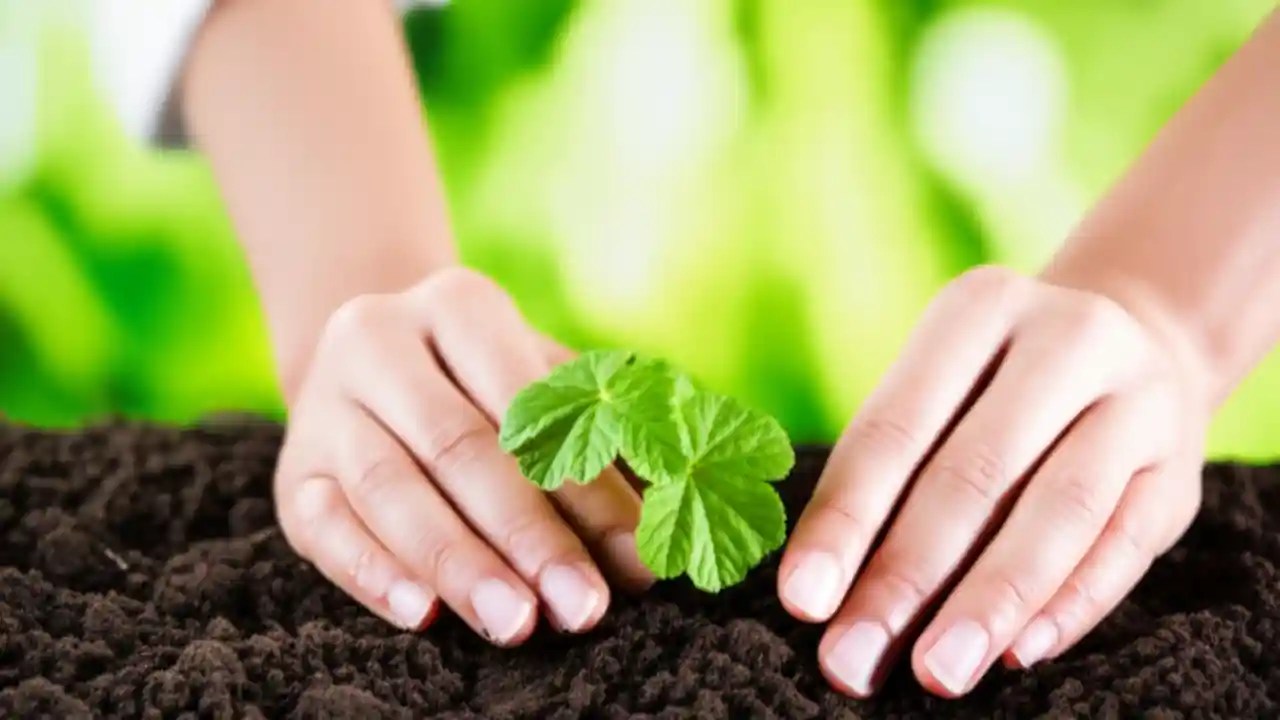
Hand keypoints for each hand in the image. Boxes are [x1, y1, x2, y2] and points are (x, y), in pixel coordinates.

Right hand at [273, 268, 652, 643]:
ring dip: (457, 565)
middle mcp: (377, 339)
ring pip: (388, 490)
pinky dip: (369, 572)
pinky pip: (323, 527)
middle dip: (528, 536)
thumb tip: (661, 527)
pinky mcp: (292, 472)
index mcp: (457, 304)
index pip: (526, 402)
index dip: (583, 486)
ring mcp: (325, 406)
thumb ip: (600, 442)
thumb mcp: (542, 383)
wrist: (374, 362)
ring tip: (516, 623)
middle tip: (582, 607)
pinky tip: (421, 613)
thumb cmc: (488, 382)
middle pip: (457, 448)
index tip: (636, 558)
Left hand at [778, 266, 1212, 696]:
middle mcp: (1066, 339)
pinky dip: (1070, 602)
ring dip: (990, 600)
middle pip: (973, 473)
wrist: (1137, 344)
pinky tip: (1018, 651)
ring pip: (1060, 509)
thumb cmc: (992, 390)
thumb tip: (826, 592)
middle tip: (854, 660)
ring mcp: (1137, 399)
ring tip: (937, 671)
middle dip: (905, 577)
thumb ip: (888, 474)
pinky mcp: (1180, 468)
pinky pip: (1124, 544)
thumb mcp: (940, 393)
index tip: (803, 601)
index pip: (894, 428)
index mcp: (977, 310)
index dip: (844, 520)